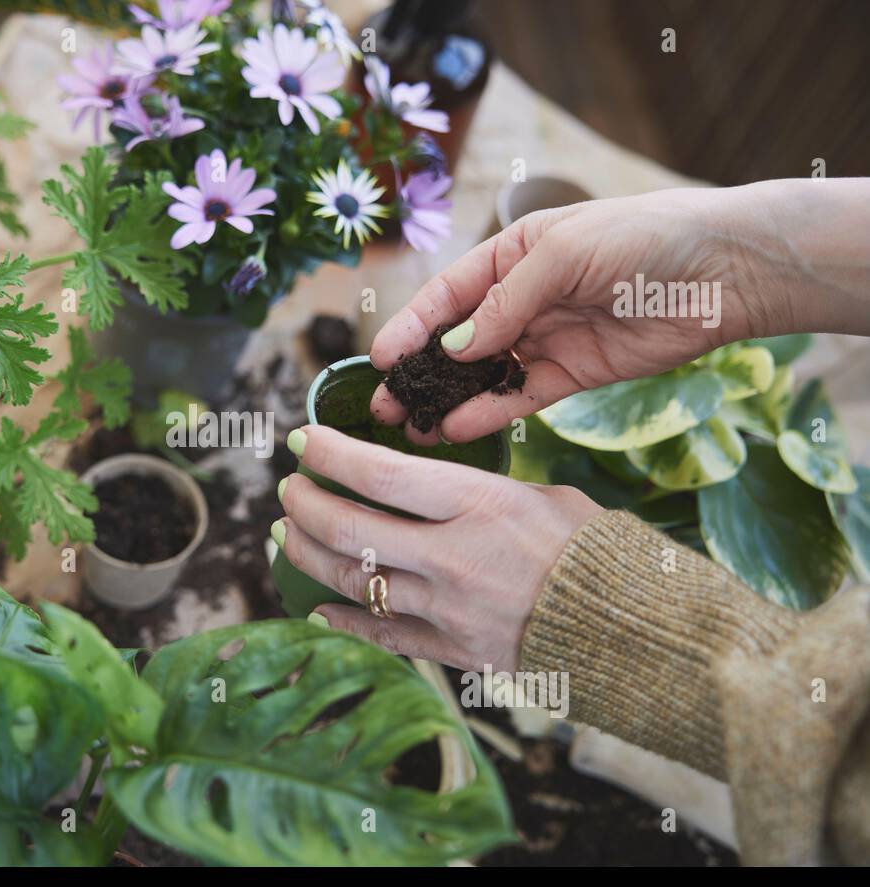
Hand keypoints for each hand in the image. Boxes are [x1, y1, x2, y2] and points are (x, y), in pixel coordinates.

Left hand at [274, 425, 601, 670]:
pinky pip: (382, 636)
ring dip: (309, 556)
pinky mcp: (453, 650)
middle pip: (349, 529)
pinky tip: (317, 609)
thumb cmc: (594, 549)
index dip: (327, 454)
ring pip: (353, 582)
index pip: (378, 473)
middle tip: (288, 491)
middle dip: (304, 505)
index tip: (301, 440)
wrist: (633, 628)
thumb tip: (425, 486)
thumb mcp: (539, 497)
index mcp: (476, 503)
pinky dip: (343, 622)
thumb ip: (474, 493)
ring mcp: (447, 608)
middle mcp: (451, 555)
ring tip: (288, 537)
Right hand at [370, 186, 789, 443]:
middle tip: (381, 406)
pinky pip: (520, 398)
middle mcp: (520, 299)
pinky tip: (458, 432)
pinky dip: (489, 415)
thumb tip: (454, 349)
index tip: (378, 360)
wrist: (725, 271)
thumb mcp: (565, 255)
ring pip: (482, 376)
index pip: (446, 295)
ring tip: (411, 430)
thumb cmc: (644, 238)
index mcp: (511, 255)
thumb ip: (506, 304)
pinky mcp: (572, 375)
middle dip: (417, 374)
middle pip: (456, 341)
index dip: (410, 327)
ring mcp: (545, 339)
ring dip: (446, 401)